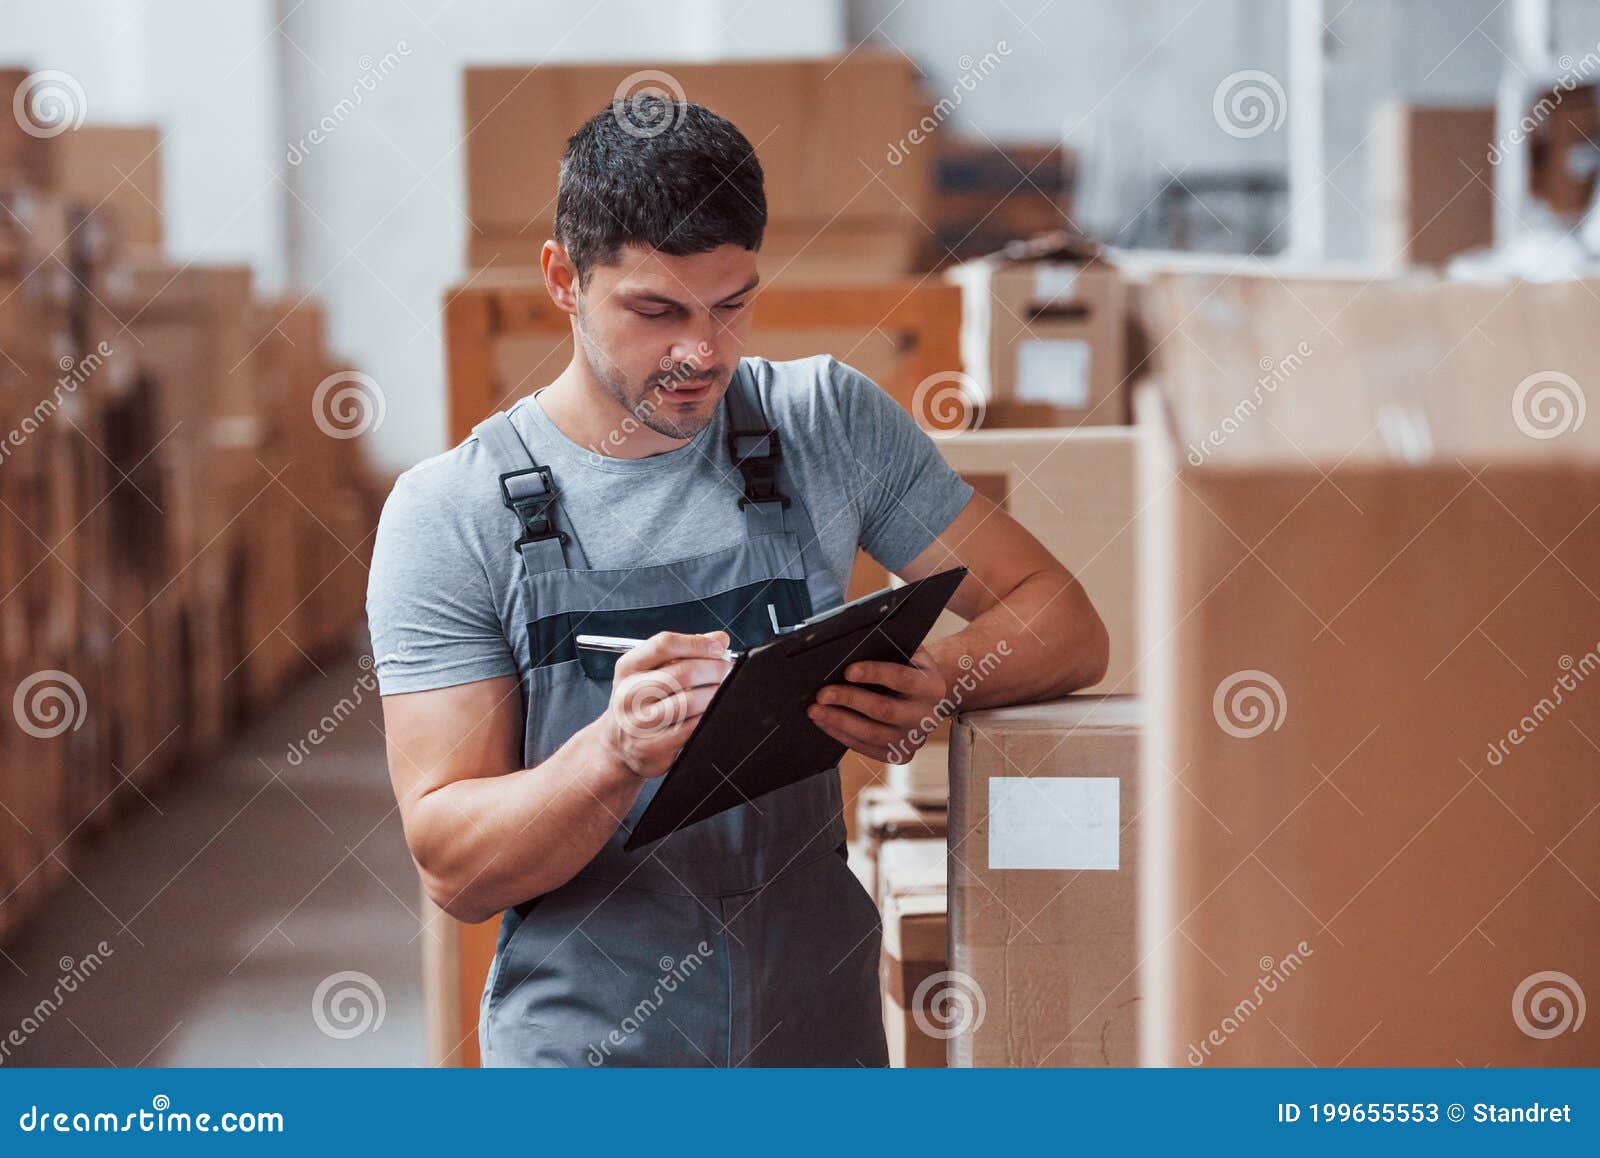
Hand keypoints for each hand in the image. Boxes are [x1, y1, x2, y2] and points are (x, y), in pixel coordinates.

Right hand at [598, 631, 731, 779]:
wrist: (616, 746)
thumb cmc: (639, 703)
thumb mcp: (651, 671)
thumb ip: (684, 652)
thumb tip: (719, 639)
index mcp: (628, 667)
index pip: (664, 645)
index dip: (697, 643)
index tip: (719, 647)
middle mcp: (628, 694)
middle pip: (681, 672)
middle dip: (713, 669)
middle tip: (726, 670)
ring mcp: (638, 723)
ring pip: (688, 701)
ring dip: (714, 694)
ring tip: (722, 690)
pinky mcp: (651, 747)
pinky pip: (690, 728)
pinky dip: (706, 717)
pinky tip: (710, 712)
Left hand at [806, 647, 948, 762]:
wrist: (933, 698)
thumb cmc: (912, 671)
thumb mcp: (910, 654)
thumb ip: (890, 649)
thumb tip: (854, 646)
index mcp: (931, 686)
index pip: (902, 678)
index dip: (874, 674)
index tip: (848, 670)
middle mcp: (926, 716)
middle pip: (884, 710)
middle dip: (849, 700)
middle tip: (823, 694)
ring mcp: (913, 738)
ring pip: (872, 734)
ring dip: (840, 722)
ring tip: (816, 710)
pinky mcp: (900, 753)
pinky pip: (867, 747)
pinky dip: (842, 736)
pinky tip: (826, 723)